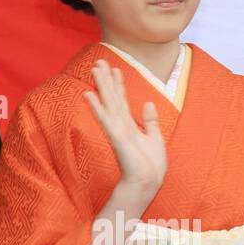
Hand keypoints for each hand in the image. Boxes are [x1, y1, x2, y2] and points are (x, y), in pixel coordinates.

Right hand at [83, 59, 165, 200]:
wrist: (148, 183)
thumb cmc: (150, 166)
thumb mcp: (155, 138)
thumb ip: (151, 121)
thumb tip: (149, 103)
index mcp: (129, 125)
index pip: (122, 100)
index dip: (118, 84)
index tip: (115, 68)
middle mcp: (120, 125)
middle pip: (112, 97)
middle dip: (106, 79)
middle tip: (99, 61)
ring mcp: (116, 130)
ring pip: (107, 103)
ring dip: (101, 86)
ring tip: (95, 69)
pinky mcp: (116, 138)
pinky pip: (105, 119)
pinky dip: (96, 107)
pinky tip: (88, 94)